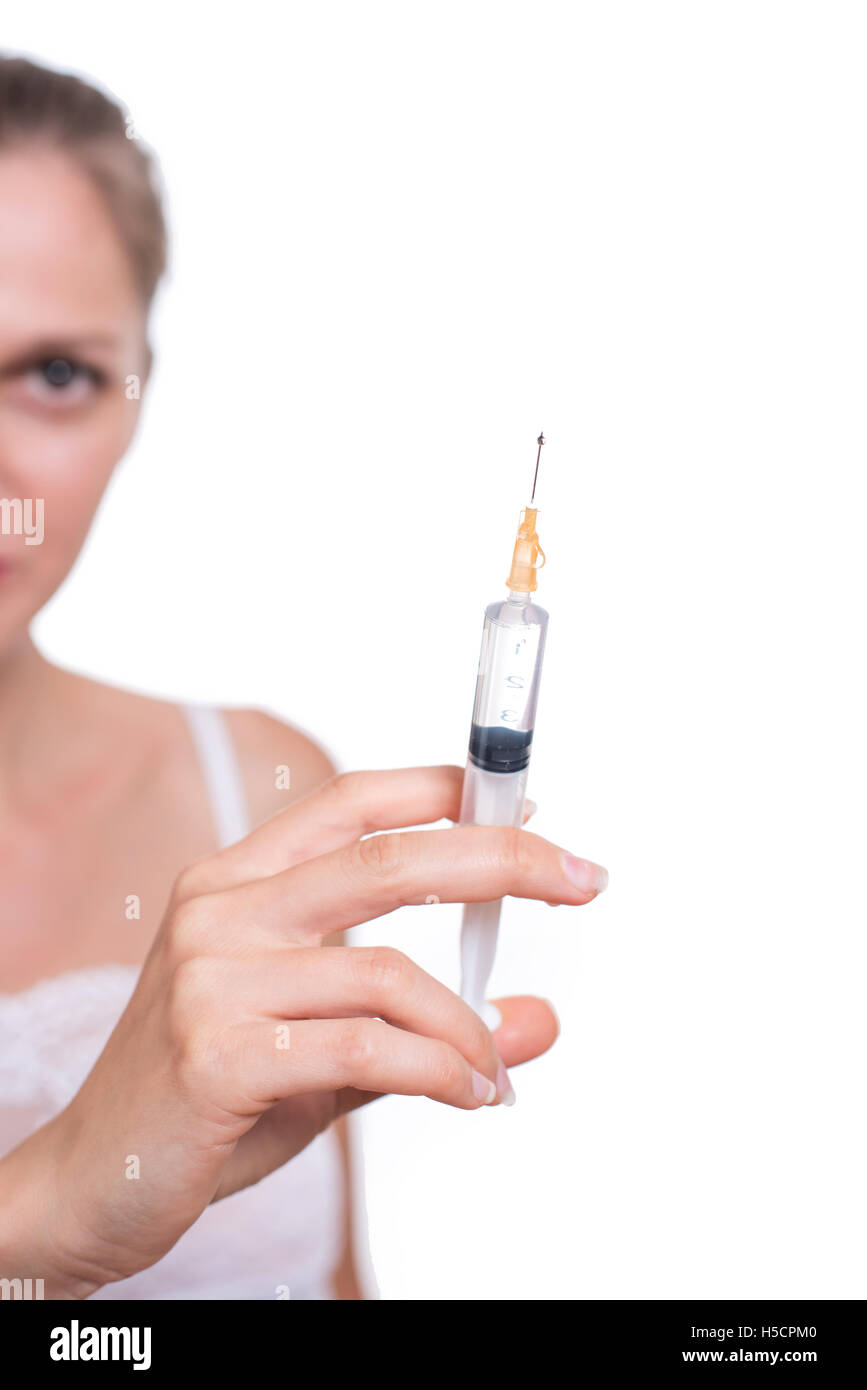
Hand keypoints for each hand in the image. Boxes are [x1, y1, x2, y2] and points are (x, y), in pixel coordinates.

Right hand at [7, 766, 606, 1295]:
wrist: (91, 1179)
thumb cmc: (208, 1098)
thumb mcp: (326, 1048)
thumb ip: (425, 1026)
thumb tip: (538, 1019)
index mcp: (237, 881)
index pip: (352, 802)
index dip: (445, 792)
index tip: (528, 806)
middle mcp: (220, 909)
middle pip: (384, 858)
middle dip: (500, 860)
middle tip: (581, 877)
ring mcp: (212, 977)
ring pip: (386, 970)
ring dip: (468, 1022)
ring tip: (495, 1066)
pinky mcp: (215, 1054)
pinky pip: (365, 1048)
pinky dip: (439, 1068)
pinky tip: (469, 1092)